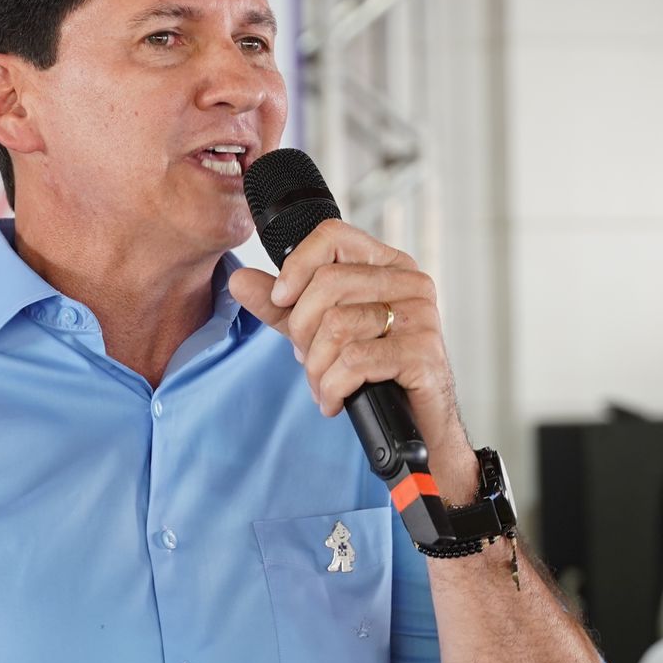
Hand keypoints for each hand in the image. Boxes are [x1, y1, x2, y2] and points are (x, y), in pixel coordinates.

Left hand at [228, 218, 475, 492]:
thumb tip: (239, 279)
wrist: (413, 426)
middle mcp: (409, 283)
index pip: (333, 235)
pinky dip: (333, 387)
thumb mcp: (317, 333)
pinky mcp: (422, 352)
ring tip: (325, 384)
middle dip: (302, 330)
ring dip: (317, 367)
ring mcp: (421, 316)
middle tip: (307, 359)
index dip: (297, 265)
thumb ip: (280, 306)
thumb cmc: (372, 373)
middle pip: (328, 283)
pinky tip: (337, 400)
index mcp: (387, 266)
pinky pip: (354, 361)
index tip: (281, 299)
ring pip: (337, 325)